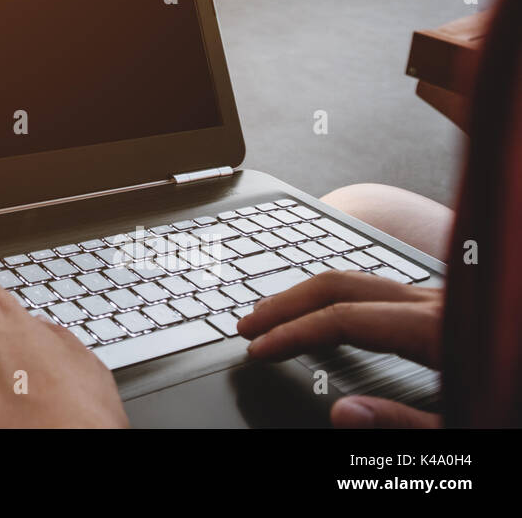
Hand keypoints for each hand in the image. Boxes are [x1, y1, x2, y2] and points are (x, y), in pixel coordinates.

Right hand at [236, 270, 442, 427]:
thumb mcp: (462, 427)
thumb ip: (403, 422)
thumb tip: (341, 414)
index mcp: (436, 329)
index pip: (343, 318)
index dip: (293, 332)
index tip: (258, 349)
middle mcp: (435, 303)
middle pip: (341, 286)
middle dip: (286, 304)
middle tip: (247, 326)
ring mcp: (439, 299)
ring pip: (357, 281)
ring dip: (307, 297)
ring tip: (273, 316)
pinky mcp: (443, 306)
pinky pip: (376, 290)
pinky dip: (337, 299)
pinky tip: (323, 316)